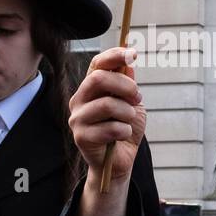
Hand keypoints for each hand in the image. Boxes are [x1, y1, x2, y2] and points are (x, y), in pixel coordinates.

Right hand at [70, 48, 144, 186]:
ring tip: (129, 120)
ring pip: (107, 104)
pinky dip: (125, 131)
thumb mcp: (133, 105)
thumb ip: (129, 85)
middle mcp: (80, 100)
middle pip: (98, 79)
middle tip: (137, 97)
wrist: (119, 162)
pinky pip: (111, 128)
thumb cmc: (124, 130)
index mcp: (91, 89)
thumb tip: (128, 62)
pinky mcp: (81, 137)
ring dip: (128, 112)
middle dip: (125, 86)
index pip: (97, 64)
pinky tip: (123, 135)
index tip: (132, 53)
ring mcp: (78, 118)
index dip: (113, 56)